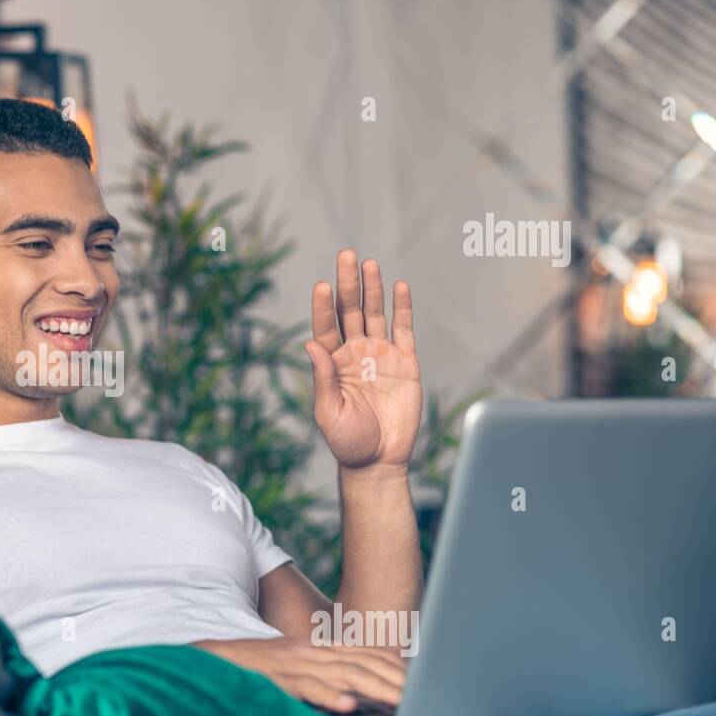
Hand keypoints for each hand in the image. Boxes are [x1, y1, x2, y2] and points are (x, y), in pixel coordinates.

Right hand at [193, 637, 405, 712]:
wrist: (217, 658)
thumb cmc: (261, 668)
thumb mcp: (300, 665)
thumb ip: (328, 673)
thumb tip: (358, 691)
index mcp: (320, 648)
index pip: (366, 653)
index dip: (395, 665)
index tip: (421, 679)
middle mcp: (313, 651)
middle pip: (362, 663)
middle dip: (394, 679)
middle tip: (422, 695)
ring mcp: (296, 663)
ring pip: (343, 673)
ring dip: (373, 687)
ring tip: (400, 701)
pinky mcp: (279, 678)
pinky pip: (307, 686)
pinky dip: (328, 695)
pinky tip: (347, 705)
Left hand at [305, 249, 422, 470]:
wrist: (380, 460)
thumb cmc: (348, 440)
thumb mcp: (328, 412)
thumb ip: (322, 378)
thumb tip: (309, 344)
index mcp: (332, 363)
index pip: (326, 326)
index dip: (324, 306)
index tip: (322, 285)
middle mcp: (355, 352)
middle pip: (350, 311)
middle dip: (348, 284)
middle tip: (346, 255)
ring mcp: (380, 354)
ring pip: (375, 313)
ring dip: (372, 288)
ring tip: (369, 263)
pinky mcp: (406, 362)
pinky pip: (404, 329)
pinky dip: (402, 307)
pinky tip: (398, 285)